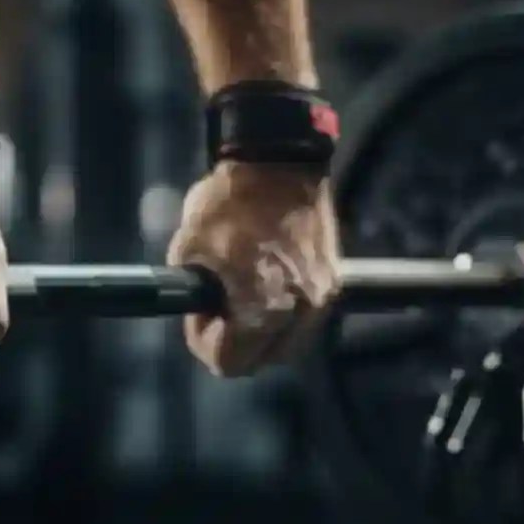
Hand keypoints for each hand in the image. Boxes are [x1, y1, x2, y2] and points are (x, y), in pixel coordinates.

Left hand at [167, 161, 339, 376]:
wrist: (279, 160)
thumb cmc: (228, 203)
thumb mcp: (189, 250)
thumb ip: (193, 296)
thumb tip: (202, 316)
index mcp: (263, 308)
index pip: (228, 363)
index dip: (204, 340)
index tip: (201, 312)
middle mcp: (300, 311)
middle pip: (261, 360)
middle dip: (235, 341)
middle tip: (219, 305)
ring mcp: (322, 298)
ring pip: (285, 344)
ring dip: (262, 331)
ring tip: (242, 292)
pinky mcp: (333, 281)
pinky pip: (303, 319)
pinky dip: (283, 313)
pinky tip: (266, 282)